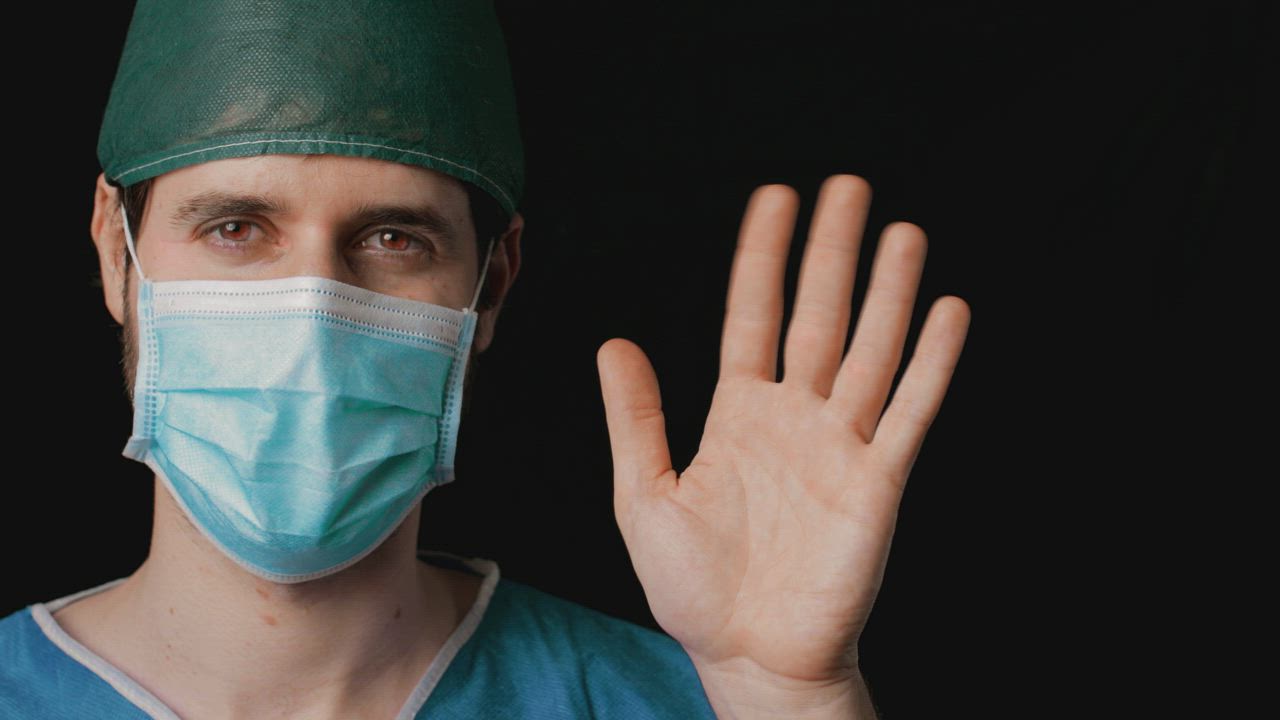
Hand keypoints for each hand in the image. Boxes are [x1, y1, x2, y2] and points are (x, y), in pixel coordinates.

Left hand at [597, 175, 970, 713]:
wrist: (749, 655)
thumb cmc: (694, 588)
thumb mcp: (644, 495)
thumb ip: (636, 418)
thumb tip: (614, 343)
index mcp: (738, 414)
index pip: (752, 315)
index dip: (762, 256)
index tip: (774, 197)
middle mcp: (794, 417)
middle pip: (818, 315)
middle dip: (831, 252)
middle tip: (847, 187)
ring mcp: (840, 446)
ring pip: (870, 351)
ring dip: (889, 292)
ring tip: (902, 232)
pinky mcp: (879, 482)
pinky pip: (910, 413)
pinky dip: (932, 364)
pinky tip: (947, 312)